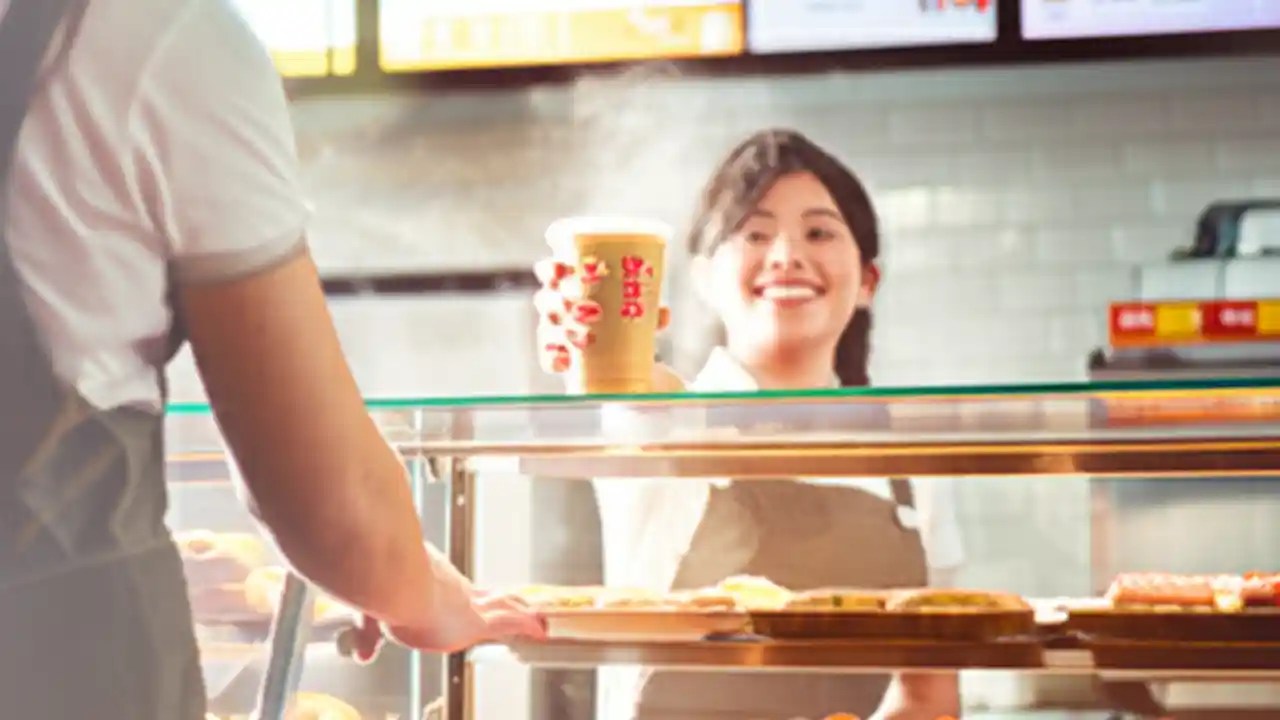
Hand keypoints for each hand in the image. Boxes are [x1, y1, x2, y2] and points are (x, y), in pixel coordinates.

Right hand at [348, 592, 544, 661]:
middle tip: (521, 605)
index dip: (475, 597)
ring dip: (521, 613)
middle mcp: (454, 591)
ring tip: (538, 619)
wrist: (391, 581)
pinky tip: (540, 629)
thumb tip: (364, 654)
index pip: (460, 592)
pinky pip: (510, 621)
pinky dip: (526, 625)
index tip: (484, 597)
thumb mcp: (371, 613)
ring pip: (503, 606)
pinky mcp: (476, 620)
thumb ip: (368, 634)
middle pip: (488, 596)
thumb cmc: (379, 590)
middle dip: (504, 602)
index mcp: (433, 583)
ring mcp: (468, 605)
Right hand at [533, 258, 671, 375]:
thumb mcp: (639, 312)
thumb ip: (649, 312)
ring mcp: (554, 331)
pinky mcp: (556, 356)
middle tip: (589, 309)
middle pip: (546, 299)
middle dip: (563, 302)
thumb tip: (662, 314)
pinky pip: (548, 358)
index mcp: (570, 284)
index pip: (549, 271)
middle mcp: (556, 306)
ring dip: (566, 330)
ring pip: (547, 327)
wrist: (624, 359)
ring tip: (586, 338)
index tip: (561, 270)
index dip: (550, 269)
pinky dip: (554, 358)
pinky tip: (566, 361)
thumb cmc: (626, 320)